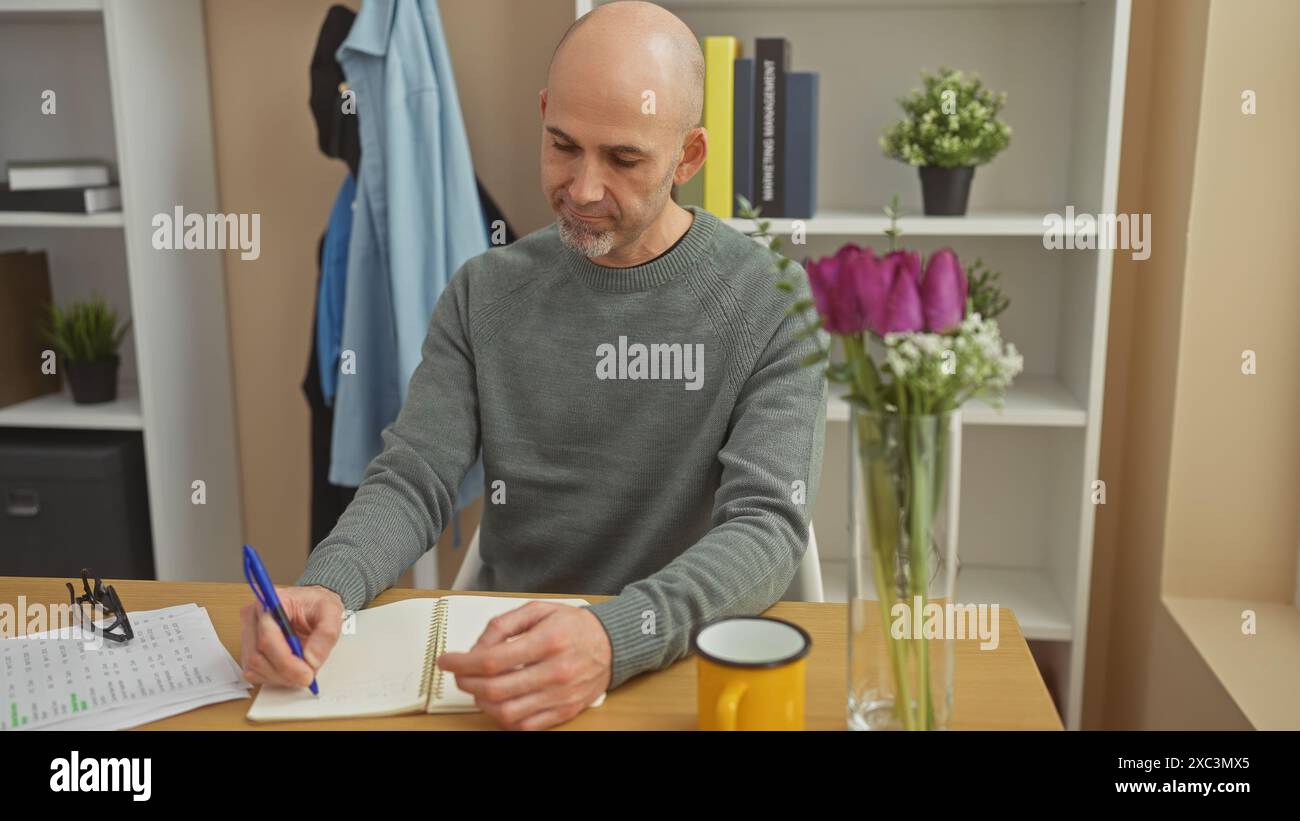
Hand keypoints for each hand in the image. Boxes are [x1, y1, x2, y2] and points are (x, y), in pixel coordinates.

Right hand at [239, 585, 343, 688]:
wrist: (312, 606)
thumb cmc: (317, 605)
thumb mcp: (332, 612)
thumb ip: (326, 634)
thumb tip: (311, 660)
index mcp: (270, 603)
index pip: (267, 638)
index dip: (286, 662)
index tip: (306, 673)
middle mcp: (253, 618)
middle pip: (257, 657)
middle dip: (285, 673)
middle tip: (308, 676)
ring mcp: (248, 635)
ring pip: (254, 668)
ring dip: (280, 677)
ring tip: (301, 670)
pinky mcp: (249, 650)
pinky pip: (255, 673)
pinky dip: (275, 678)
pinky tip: (290, 670)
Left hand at [436, 601, 611, 729]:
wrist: (612, 645)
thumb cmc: (575, 627)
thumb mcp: (538, 610)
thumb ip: (504, 623)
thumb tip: (477, 647)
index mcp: (548, 641)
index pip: (492, 660)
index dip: (462, 662)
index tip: (447, 660)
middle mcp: (555, 671)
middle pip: (495, 688)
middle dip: (467, 682)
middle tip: (459, 673)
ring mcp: (560, 696)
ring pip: (506, 712)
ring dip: (482, 702)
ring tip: (479, 687)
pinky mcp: (564, 711)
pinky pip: (525, 726)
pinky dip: (504, 718)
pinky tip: (500, 701)